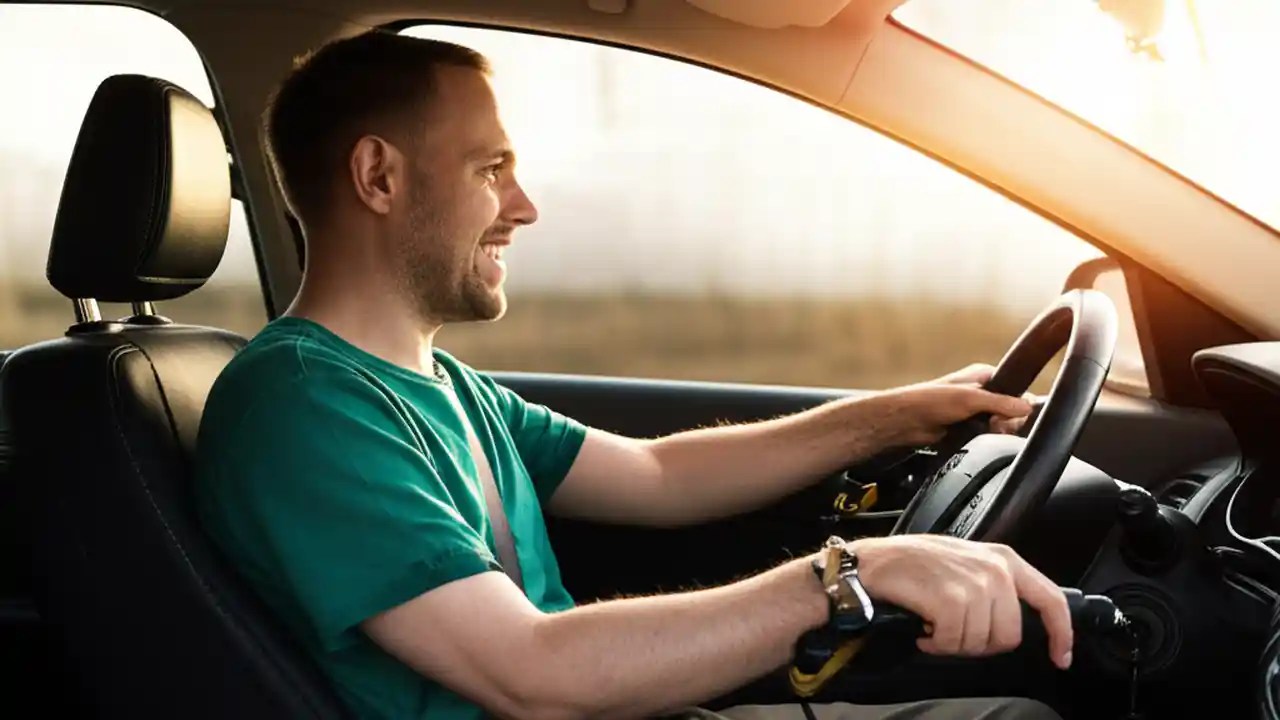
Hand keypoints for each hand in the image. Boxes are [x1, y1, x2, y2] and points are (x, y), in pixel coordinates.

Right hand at [850, 535, 1072, 668]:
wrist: (872, 563)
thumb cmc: (912, 563)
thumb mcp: (965, 562)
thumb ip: (996, 585)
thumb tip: (1014, 622)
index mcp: (1003, 559)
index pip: (1051, 599)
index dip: (1060, 634)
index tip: (1060, 657)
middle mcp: (994, 570)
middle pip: (1009, 635)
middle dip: (981, 644)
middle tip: (954, 632)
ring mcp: (974, 584)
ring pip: (981, 643)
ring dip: (954, 643)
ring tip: (934, 625)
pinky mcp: (952, 600)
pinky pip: (955, 642)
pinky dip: (937, 644)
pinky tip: (924, 629)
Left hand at [934, 363, 1040, 433]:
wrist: (906, 421)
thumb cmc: (931, 400)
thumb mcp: (969, 398)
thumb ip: (1000, 402)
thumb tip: (1028, 407)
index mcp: (985, 376)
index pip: (1017, 389)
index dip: (1019, 404)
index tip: (1011, 415)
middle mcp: (983, 392)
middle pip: (1012, 410)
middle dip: (1007, 421)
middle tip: (995, 425)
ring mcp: (976, 411)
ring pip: (1002, 424)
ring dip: (996, 431)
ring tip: (984, 431)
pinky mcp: (969, 427)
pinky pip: (988, 435)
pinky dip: (986, 438)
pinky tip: (977, 439)